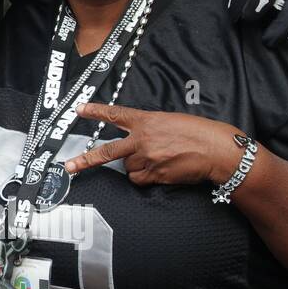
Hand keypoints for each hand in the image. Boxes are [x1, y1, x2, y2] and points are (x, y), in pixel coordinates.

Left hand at [63, 103, 243, 186]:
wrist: (218, 151)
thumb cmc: (200, 133)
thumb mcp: (171, 121)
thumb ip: (149, 128)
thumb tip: (137, 139)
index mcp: (147, 120)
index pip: (116, 114)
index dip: (96, 111)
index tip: (79, 109)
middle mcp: (143, 139)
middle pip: (108, 151)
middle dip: (86, 160)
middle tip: (69, 166)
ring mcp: (148, 158)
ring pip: (128, 167)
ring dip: (136, 166)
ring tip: (157, 160)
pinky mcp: (155, 175)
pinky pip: (139, 180)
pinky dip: (144, 178)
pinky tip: (158, 172)